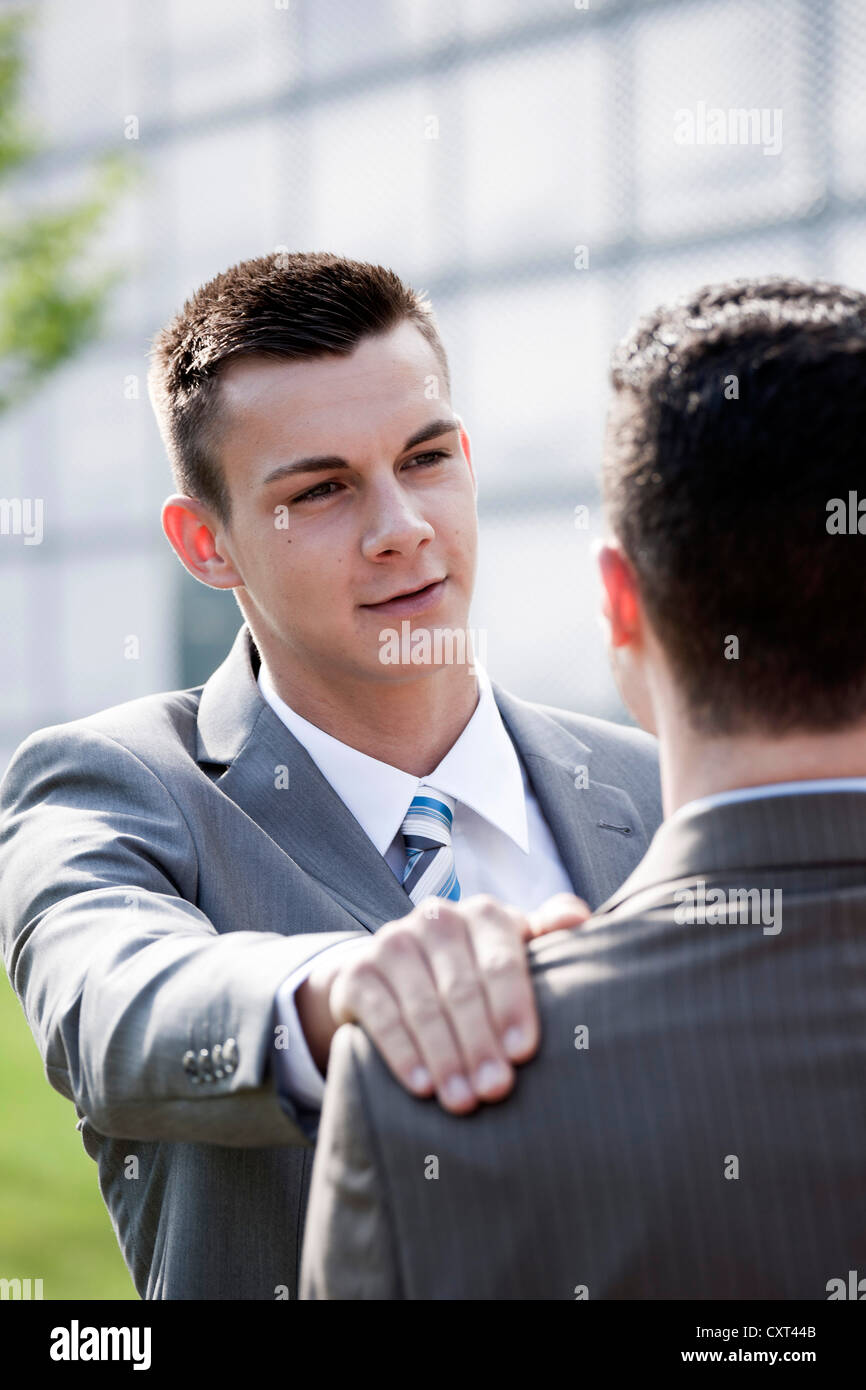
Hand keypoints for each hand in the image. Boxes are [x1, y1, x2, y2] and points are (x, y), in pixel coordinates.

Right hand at [296, 891, 589, 1114]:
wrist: (391, 975)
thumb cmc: (472, 970)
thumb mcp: (511, 952)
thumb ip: (549, 935)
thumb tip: (578, 917)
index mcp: (484, 914)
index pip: (502, 959)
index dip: (512, 1007)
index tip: (524, 1054)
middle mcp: (436, 919)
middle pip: (462, 988)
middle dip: (480, 1043)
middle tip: (495, 1090)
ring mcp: (392, 942)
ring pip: (423, 1005)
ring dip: (444, 1057)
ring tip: (462, 1101)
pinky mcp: (358, 972)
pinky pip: (381, 1014)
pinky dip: (402, 1052)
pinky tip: (421, 1086)